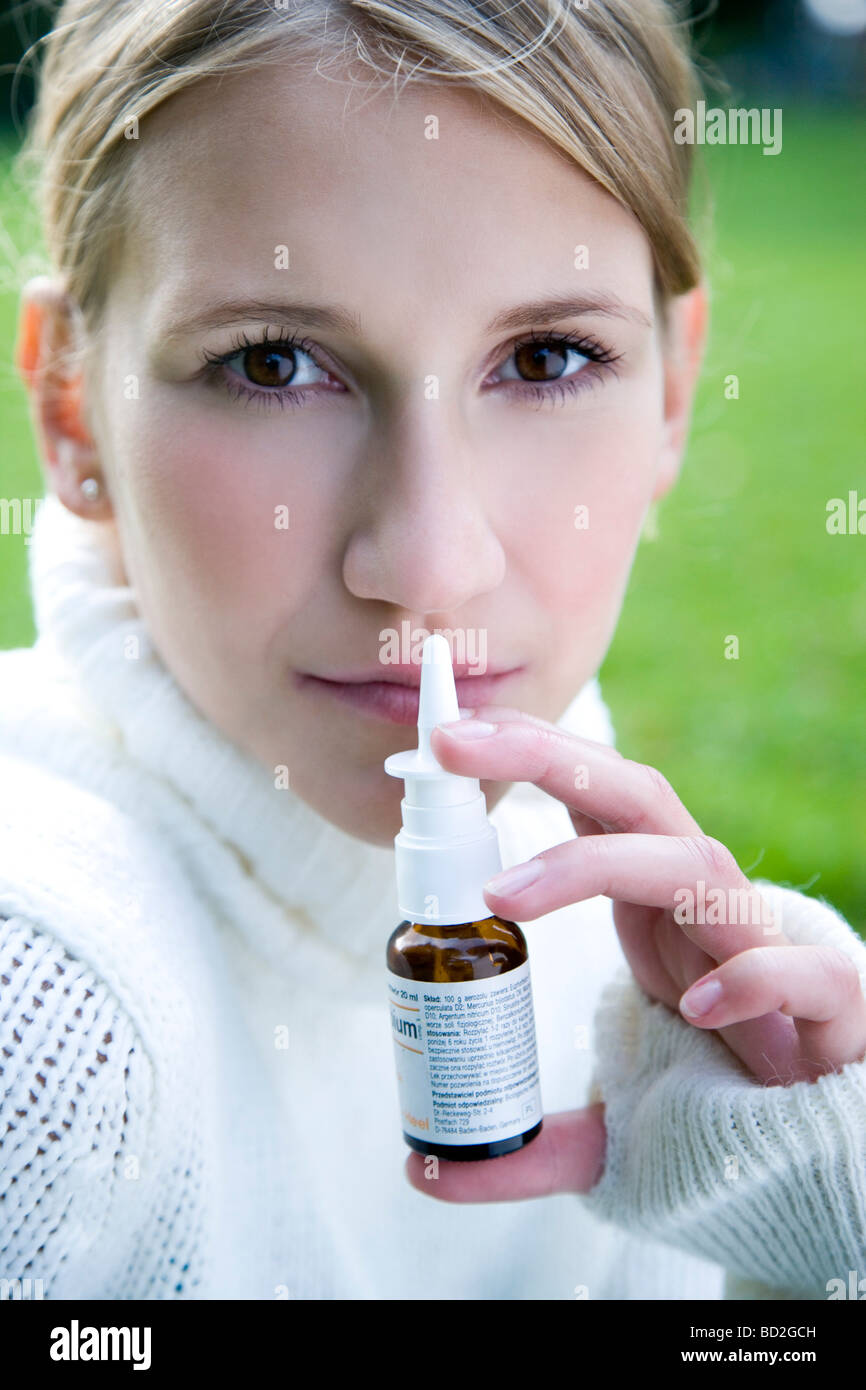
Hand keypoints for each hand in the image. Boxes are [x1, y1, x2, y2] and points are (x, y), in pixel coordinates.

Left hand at [404, 704, 865, 1204]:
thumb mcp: (606, 1116)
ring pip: (693, 865)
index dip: (518, 756)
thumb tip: (423, 1176)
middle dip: (541, 756)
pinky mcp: (825, 1004)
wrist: (825, 1138)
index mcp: (649, 892)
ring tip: (505, 895)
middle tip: (450, 745)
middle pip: (629, 795)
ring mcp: (758, 941)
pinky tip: (699, 1009)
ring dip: (597, 865)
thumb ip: (525, 1144)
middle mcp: (699, 897)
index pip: (586, 798)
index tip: (435, 742)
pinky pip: (799, 971)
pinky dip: (754, 977)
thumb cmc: (713, 1088)